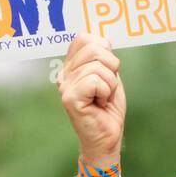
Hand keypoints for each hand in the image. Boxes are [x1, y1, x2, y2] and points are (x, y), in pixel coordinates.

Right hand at [58, 34, 125, 163]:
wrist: (108, 137)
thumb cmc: (108, 109)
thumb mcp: (109, 76)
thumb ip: (104, 57)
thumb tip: (104, 39)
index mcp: (72, 66)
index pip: (85, 38)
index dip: (104, 50)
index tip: (107, 71)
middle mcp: (64, 74)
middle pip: (93, 48)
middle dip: (111, 67)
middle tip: (107, 88)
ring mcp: (65, 86)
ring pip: (98, 66)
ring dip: (110, 84)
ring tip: (103, 98)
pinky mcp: (69, 98)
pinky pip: (96, 81)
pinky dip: (106, 92)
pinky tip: (100, 104)